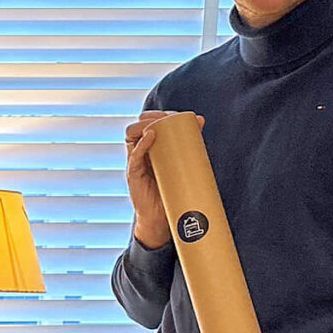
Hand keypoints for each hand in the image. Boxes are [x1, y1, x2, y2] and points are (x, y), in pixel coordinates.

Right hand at [124, 110, 200, 249]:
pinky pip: (134, 156)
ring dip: (143, 126)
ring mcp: (135, 163)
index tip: (174, 114)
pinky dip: (142, 144)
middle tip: (167, 116)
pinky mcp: (133, 174)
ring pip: (131, 136)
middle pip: (138, 127)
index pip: (148, 124)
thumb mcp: (181, 164)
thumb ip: (190, 144)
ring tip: (157, 123)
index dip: (158, 115)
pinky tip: (151, 136)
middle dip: (151, 117)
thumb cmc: (172, 192)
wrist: (161, 218)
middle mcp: (140, 153)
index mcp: (152, 149)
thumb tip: (201, 119)